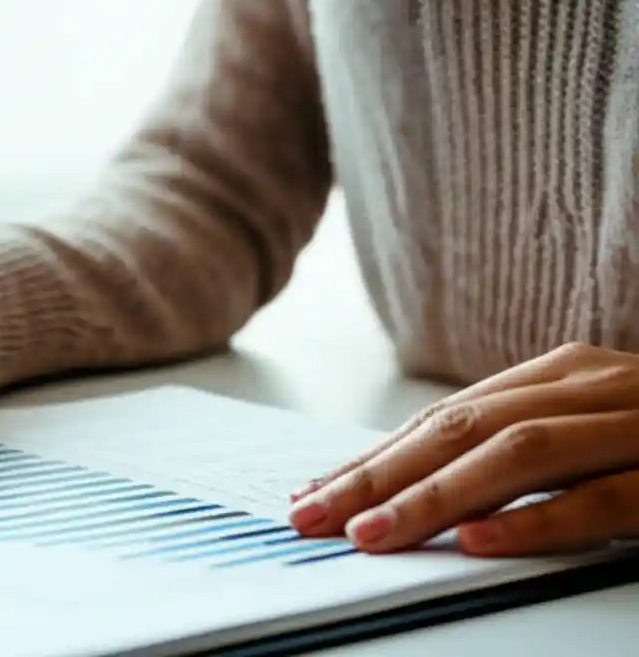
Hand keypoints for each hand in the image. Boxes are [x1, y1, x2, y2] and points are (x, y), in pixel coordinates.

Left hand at [288, 343, 638, 555]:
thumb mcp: (588, 426)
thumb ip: (516, 445)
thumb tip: (413, 485)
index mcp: (560, 376)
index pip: (444, 420)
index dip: (374, 458)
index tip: (312, 494)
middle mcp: (590, 388)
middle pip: (462, 431)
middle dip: (378, 477)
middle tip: (312, 515)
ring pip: (519, 455)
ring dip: (436, 497)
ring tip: (374, 533)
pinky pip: (605, 497)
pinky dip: (538, 520)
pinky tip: (480, 541)